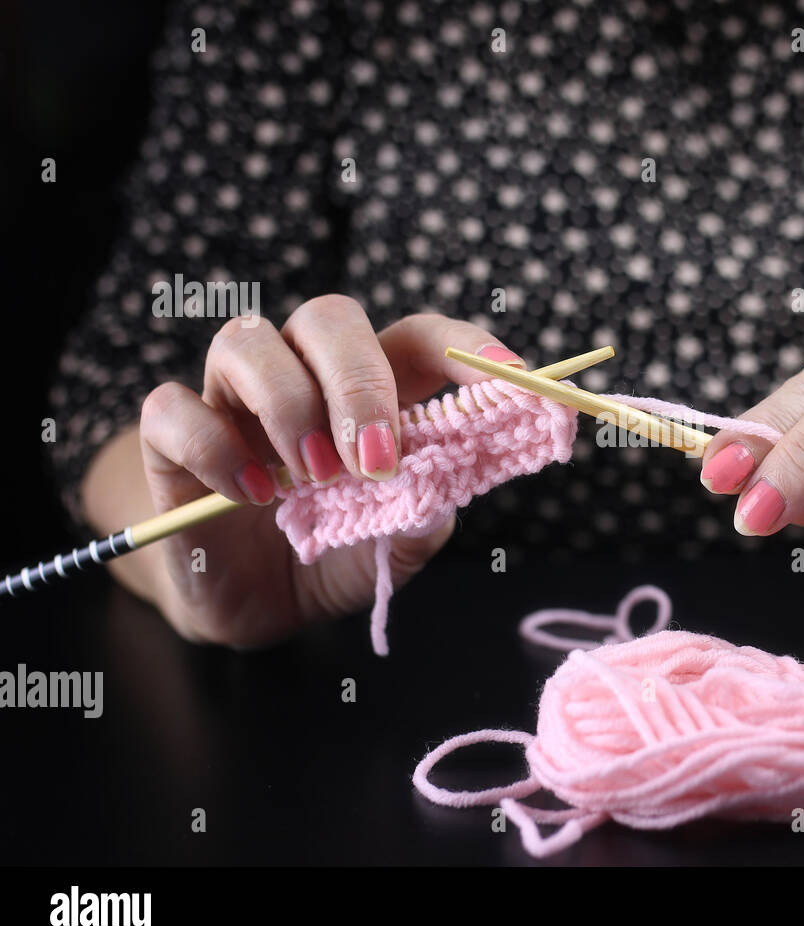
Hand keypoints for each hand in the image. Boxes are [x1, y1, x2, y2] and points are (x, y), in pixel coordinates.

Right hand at [129, 296, 524, 645]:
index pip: (417, 338)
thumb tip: (447, 484)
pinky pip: (174, 407)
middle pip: (329, 317)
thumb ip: (425, 516)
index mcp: (372, 393)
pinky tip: (249, 495)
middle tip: (376, 460)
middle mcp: (304, 377)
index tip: (508, 373)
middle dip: (359, 382)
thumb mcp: (394, 549)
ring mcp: (235, 401)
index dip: (462, 345)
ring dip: (289, 407)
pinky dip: (214, 448)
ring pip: (247, 341)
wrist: (256, 607)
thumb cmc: (335, 558)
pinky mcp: (173, 439)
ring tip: (313, 479)